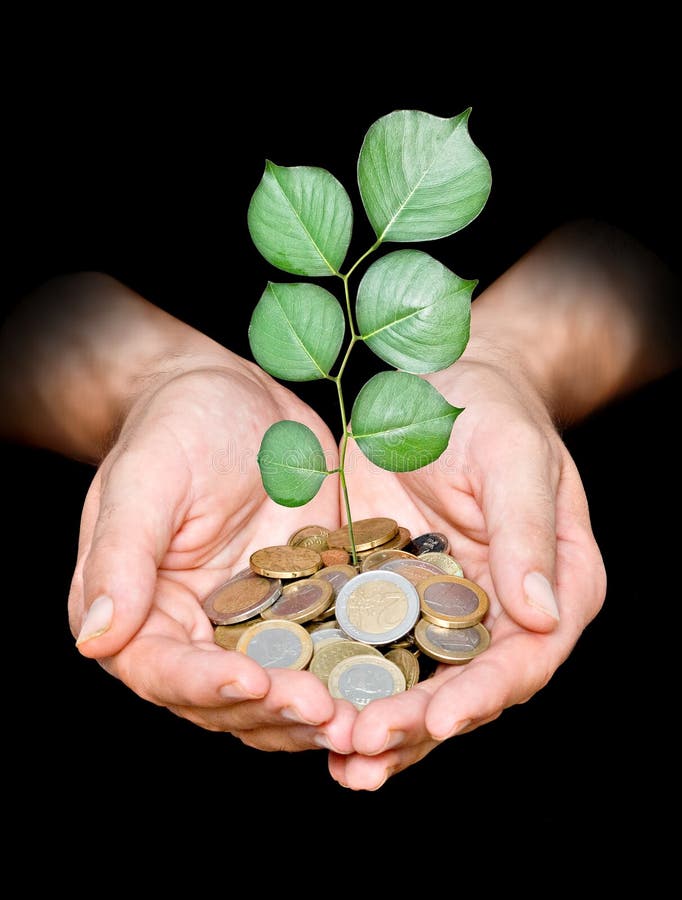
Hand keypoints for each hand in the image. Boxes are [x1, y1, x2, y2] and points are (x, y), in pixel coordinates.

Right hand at [68, 361, 355, 752]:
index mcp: (141, 611)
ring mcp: (253, 626)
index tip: (253, 683)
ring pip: (279, 693)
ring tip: (367, 719)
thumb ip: (121, 557)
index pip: (163, 671)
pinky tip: (391, 682)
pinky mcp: (303, 610)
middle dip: (276, 713)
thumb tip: (97, 637)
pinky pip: (326, 653)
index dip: (206, 685)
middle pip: (228, 700)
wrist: (239, 397)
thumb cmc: (178, 423)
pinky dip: (351, 674)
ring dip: (319, 713)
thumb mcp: (146, 477)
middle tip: (330, 716)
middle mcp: (194, 632)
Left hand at [328, 356, 605, 788]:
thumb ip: (525, 531)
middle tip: (365, 748)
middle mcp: (501, 612)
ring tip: (340, 760)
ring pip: (416, 682)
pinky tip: (310, 708)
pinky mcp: (390, 598)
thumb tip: (541, 617)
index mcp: (554, 587)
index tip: (441, 720)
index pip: (526, 657)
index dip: (484, 693)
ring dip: (381, 723)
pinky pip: (368, 648)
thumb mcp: (513, 456)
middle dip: (418, 724)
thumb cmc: (490, 409)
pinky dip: (344, 682)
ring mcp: (441, 611)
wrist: (434, 387)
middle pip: (465, 686)